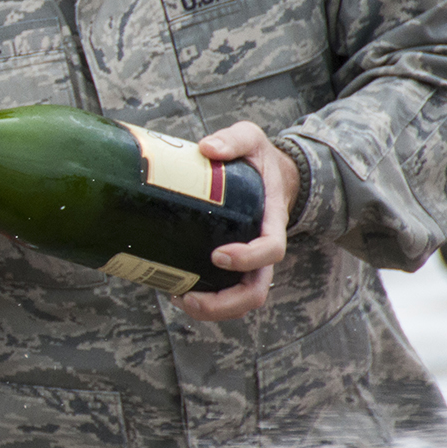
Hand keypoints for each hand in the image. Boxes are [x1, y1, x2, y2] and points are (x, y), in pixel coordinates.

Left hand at [176, 121, 298, 322]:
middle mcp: (263, 247)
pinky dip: (204, 299)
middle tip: (189, 296)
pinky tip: (174, 291)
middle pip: (257, 290)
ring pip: (242, 299)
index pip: (271, 250)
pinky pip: (226, 291)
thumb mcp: (251, 138)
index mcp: (272, 220)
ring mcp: (249, 260)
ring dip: (213, 309)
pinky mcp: (232, 265)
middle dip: (226, 302)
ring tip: (178, 299)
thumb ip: (234, 139)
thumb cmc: (258, 158)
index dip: (249, 258)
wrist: (269, 173)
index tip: (218, 255)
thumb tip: (208, 148)